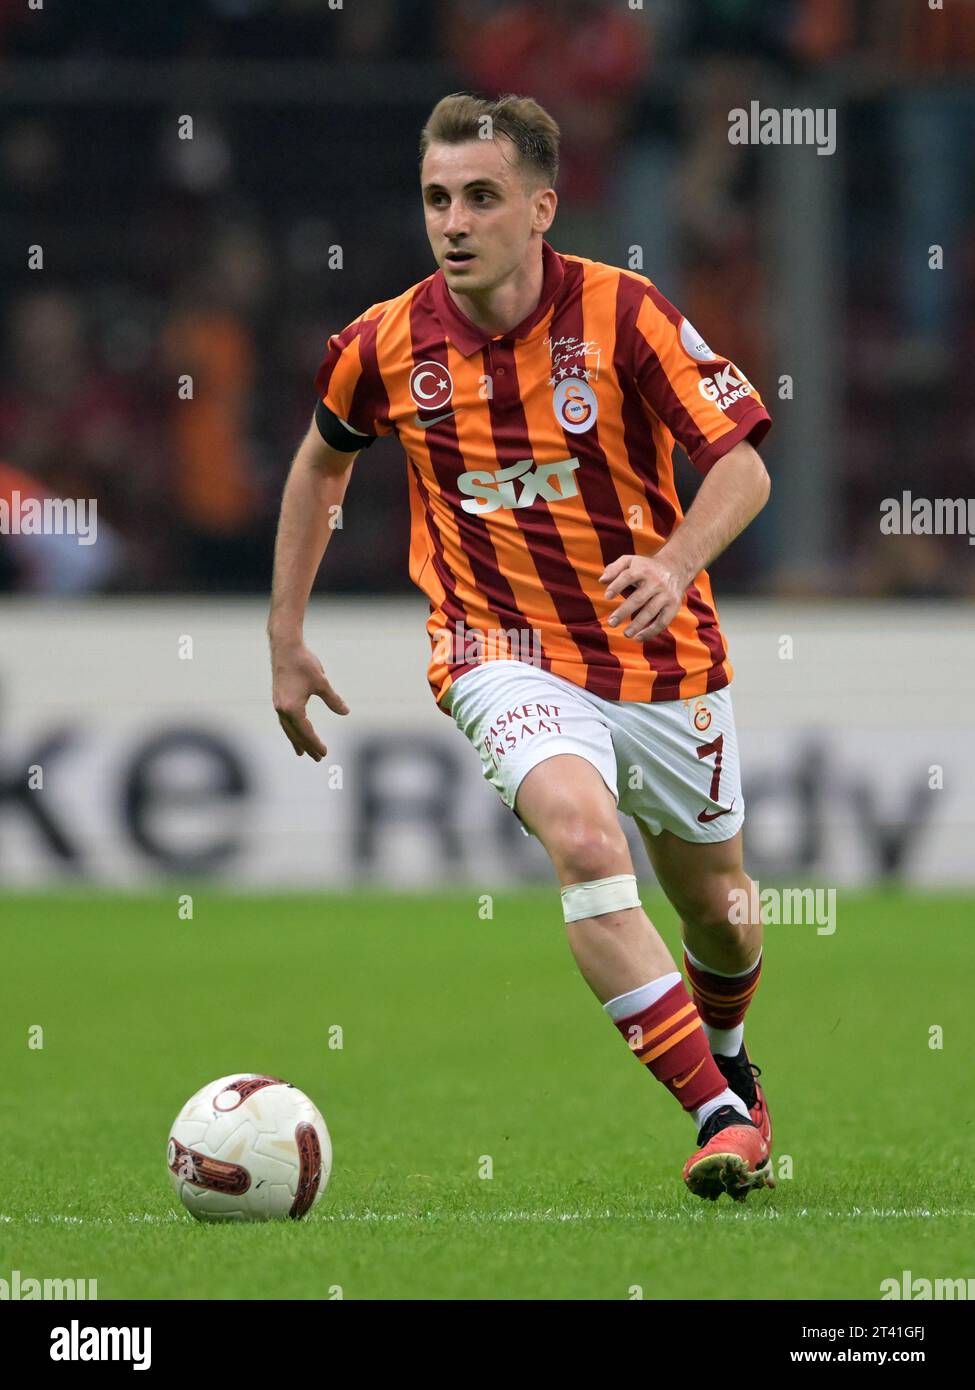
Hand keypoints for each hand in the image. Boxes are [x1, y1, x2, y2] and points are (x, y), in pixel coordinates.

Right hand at [271, 642, 348, 759]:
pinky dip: (290, 729)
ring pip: (288, 728)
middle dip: (307, 746)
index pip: (306, 732)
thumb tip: (345, 712)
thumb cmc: (304, 663)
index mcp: (293, 708)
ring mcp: (278, 704)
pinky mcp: (278, 699)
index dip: (316, 743)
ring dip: (296, 740)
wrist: (285, 647)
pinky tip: (294, 731)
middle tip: (318, 758)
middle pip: (296, 734)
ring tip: (301, 752)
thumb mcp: (322, 682)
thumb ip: (333, 700)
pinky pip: (284, 720)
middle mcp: (283, 709)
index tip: (324, 753)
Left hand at [600, 553, 686, 641]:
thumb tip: (602, 580)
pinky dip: (651, 632)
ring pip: (651, 611)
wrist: (676, 568)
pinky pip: (663, 621)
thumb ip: (614, 568)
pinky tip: (638, 638)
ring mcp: (665, 595)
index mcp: (643, 570)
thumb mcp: (630, 561)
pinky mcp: (673, 606)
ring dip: (638, 624)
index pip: (628, 577)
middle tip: (611, 623)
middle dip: (624, 612)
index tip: (607, 597)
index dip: (617, 586)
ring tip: (625, 634)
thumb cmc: (645, 568)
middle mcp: (655, 582)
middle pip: (638, 598)